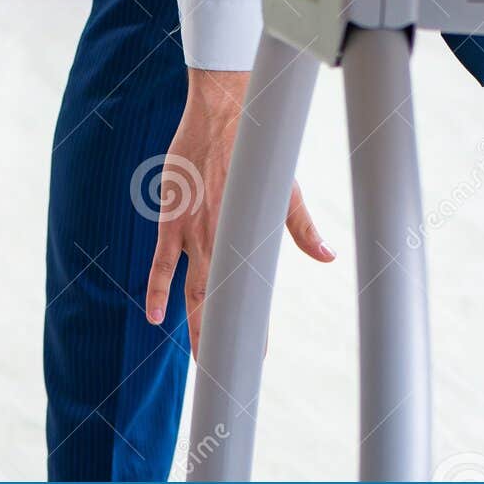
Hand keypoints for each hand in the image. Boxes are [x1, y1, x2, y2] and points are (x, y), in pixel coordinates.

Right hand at [144, 68, 333, 360]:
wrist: (223, 111)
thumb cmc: (258, 148)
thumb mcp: (287, 188)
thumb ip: (302, 227)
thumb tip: (328, 256)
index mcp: (246, 236)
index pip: (247, 294)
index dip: (249, 327)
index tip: (254, 356)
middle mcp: (217, 241)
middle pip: (214, 303)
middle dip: (217, 339)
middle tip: (221, 372)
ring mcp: (190, 233)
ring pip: (190, 291)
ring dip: (193, 326)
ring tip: (199, 359)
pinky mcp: (171, 220)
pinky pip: (160, 264)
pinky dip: (156, 291)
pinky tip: (154, 317)